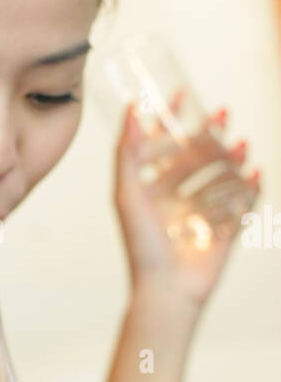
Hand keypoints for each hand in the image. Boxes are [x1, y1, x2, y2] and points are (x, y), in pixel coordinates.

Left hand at [114, 103, 259, 309]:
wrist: (166, 289)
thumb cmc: (141, 244)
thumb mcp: (126, 194)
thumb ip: (127, 153)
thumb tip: (131, 109)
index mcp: (149, 189)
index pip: (161, 145)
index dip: (171, 118)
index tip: (182, 91)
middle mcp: (174, 198)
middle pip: (195, 155)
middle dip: (209, 132)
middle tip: (222, 112)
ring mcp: (201, 213)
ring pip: (221, 174)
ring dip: (232, 154)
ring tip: (239, 142)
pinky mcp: (223, 230)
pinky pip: (242, 203)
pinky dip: (252, 186)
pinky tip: (255, 171)